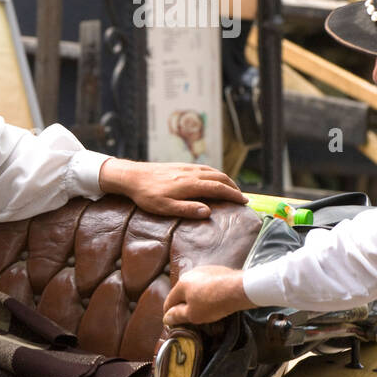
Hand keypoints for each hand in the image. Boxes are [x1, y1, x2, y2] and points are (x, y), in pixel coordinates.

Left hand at [98, 159, 246, 218]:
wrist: (132, 176)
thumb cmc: (147, 195)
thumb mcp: (165, 207)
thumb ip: (187, 209)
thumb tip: (208, 211)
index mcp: (190, 184)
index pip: (218, 188)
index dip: (233, 195)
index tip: (244, 201)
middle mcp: (192, 173)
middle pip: (219, 177)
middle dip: (233, 187)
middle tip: (242, 198)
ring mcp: (187, 168)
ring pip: (213, 171)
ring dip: (226, 179)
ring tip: (232, 189)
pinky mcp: (181, 165)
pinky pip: (204, 168)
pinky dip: (215, 173)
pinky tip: (214, 178)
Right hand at [163, 266, 252, 326]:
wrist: (238, 289)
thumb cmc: (213, 303)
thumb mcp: (193, 315)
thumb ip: (178, 316)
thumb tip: (166, 318)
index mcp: (181, 283)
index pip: (169, 301)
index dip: (169, 314)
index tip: (173, 323)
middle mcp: (191, 273)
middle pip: (182, 293)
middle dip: (184, 305)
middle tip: (190, 318)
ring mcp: (204, 270)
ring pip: (195, 287)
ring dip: (196, 298)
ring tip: (204, 309)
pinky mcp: (217, 270)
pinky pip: (207, 284)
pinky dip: (207, 292)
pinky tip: (215, 300)